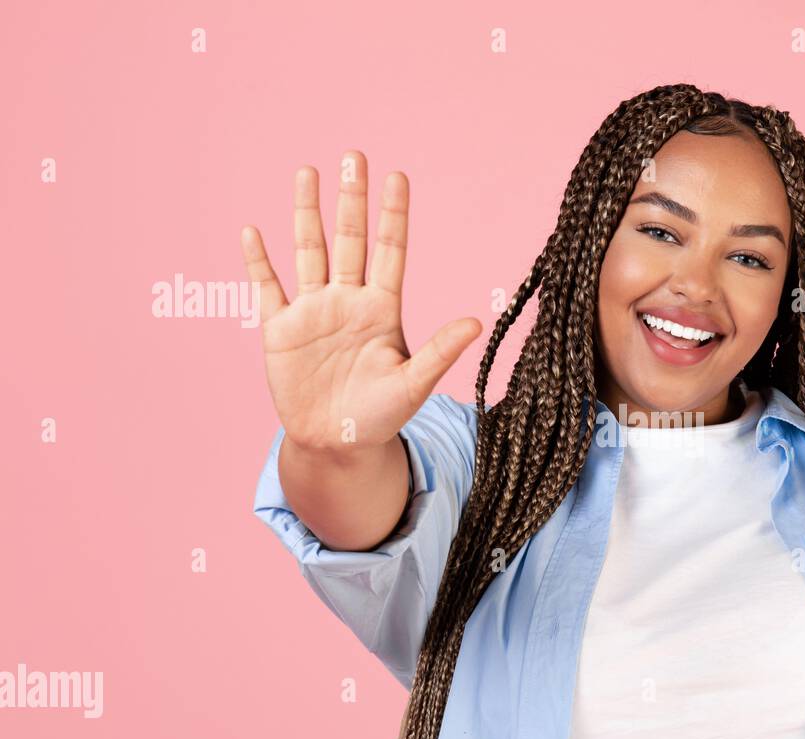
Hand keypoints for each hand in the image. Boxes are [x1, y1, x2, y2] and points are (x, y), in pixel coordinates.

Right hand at [241, 151, 480, 453]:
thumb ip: (439, 351)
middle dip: (352, 198)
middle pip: (350, 239)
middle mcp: (348, 301)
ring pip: (309, 251)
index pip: (389, 251)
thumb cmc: (381, 416)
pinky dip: (259, 261)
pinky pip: (268, 288)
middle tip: (354, 155)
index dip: (393, 215)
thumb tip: (476, 321)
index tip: (397, 176)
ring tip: (307, 172)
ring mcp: (313, 312)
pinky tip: (254, 231)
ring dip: (307, 213)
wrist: (337, 444)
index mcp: (382, 310)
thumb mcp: (414, 385)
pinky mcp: (280, 330)